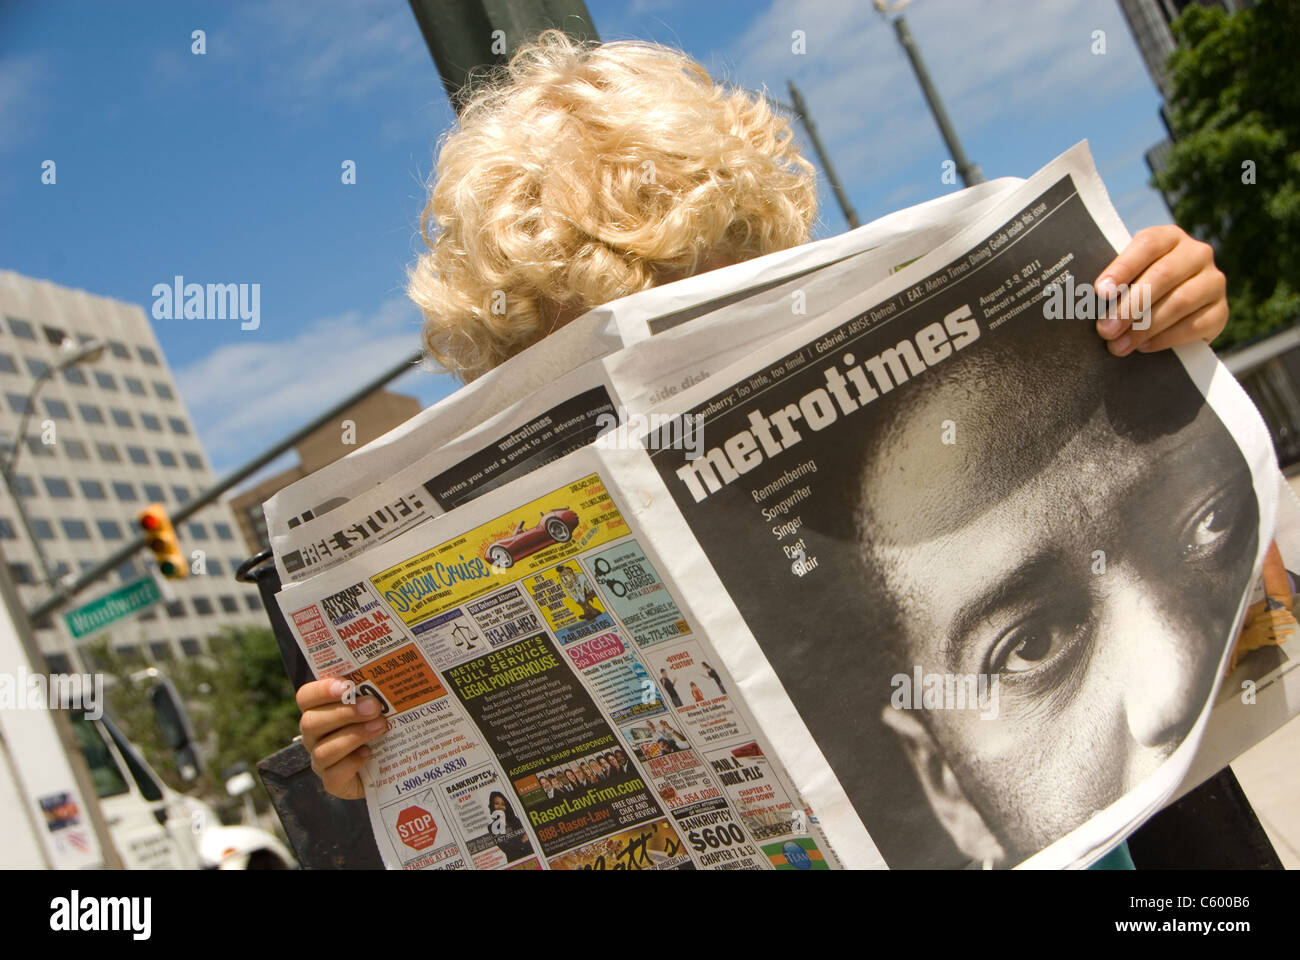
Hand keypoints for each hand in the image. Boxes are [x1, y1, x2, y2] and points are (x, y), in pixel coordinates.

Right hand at [297, 678, 386, 799]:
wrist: (391, 763)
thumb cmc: (382, 722)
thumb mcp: (381, 703)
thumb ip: (380, 688)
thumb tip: (403, 667)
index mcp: (320, 709)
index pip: (306, 697)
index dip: (322, 690)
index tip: (347, 686)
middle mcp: (314, 735)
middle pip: (311, 722)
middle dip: (344, 713)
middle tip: (374, 707)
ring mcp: (320, 760)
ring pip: (322, 750)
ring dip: (353, 736)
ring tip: (380, 727)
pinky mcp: (333, 782)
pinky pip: (333, 776)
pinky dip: (352, 764)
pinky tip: (370, 754)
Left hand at [1093, 225, 1226, 355]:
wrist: (1176, 314)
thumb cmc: (1138, 289)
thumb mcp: (1129, 279)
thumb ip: (1115, 284)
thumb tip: (1085, 302)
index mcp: (1169, 237)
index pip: (1147, 245)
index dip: (1123, 267)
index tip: (1101, 291)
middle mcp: (1197, 254)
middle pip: (1163, 275)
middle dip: (1130, 306)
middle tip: (1105, 329)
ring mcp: (1213, 282)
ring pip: (1180, 302)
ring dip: (1145, 327)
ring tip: (1118, 345)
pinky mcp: (1221, 311)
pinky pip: (1196, 325)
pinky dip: (1166, 338)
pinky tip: (1143, 347)